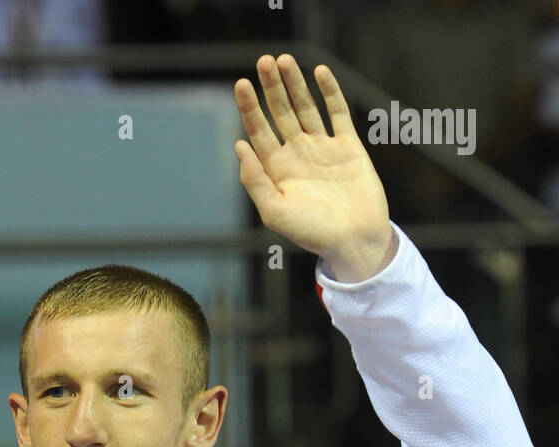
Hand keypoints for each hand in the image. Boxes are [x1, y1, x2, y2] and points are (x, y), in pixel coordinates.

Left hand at [234, 54, 395, 282]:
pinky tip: (319, 72)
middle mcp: (298, 155)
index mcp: (277, 170)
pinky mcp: (348, 146)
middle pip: (280, 113)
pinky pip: (337, 113)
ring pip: (306, 107)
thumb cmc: (312, 233)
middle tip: (263, 61)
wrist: (354, 240)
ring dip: (294, 84)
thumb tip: (239, 145)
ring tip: (283, 59)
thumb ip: (255, 181)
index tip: (241, 85)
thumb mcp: (275, 211)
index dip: (249, 108)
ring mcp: (323, 148)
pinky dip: (329, 92)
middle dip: (271, 88)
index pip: (259, 132)